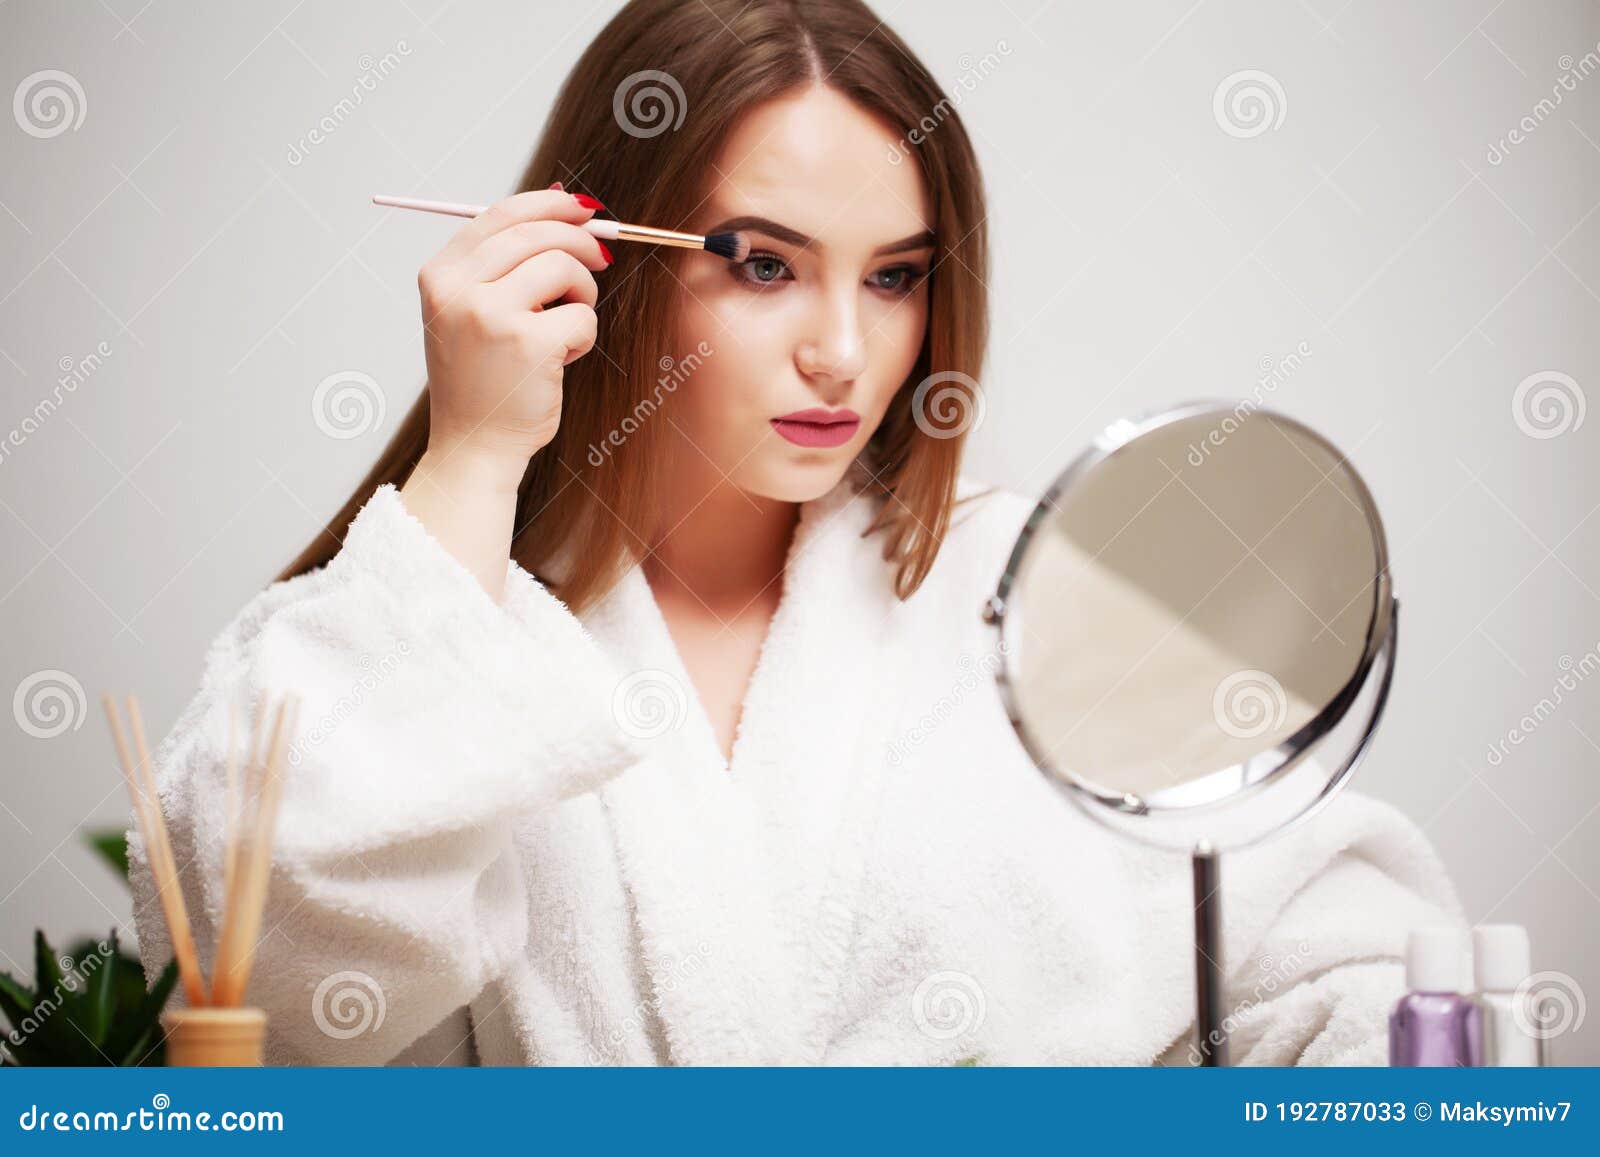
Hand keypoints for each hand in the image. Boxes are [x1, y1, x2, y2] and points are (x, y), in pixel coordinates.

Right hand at [415, 184, 611, 478]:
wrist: (475, 445)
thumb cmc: (483, 378)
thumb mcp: (472, 310)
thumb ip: (505, 260)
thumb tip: (564, 200)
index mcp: (440, 275)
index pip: (499, 215)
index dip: (549, 204)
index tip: (583, 209)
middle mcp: (458, 290)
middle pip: (536, 233)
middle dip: (581, 241)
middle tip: (602, 260)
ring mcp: (490, 316)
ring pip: (564, 267)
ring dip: (583, 292)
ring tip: (569, 324)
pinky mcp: (528, 344)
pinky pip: (582, 314)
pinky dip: (584, 334)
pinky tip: (563, 357)